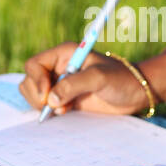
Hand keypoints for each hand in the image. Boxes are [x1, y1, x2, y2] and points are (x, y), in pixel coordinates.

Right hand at [20, 42, 151, 116]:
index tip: (47, 96)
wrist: (136, 92)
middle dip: (37, 95)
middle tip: (56, 106)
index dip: (36, 81)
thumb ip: (74, 85)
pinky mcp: (65, 99)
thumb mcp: (99, 78)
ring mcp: (60, 84)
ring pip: (34, 94)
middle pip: (29, 80)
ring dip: (42, 105)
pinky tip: (66, 112)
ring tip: (64, 108)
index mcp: (64, 54)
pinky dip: (49, 111)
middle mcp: (58, 67)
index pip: (34, 64)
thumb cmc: (121, 78)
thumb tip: (51, 100)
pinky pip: (46, 106)